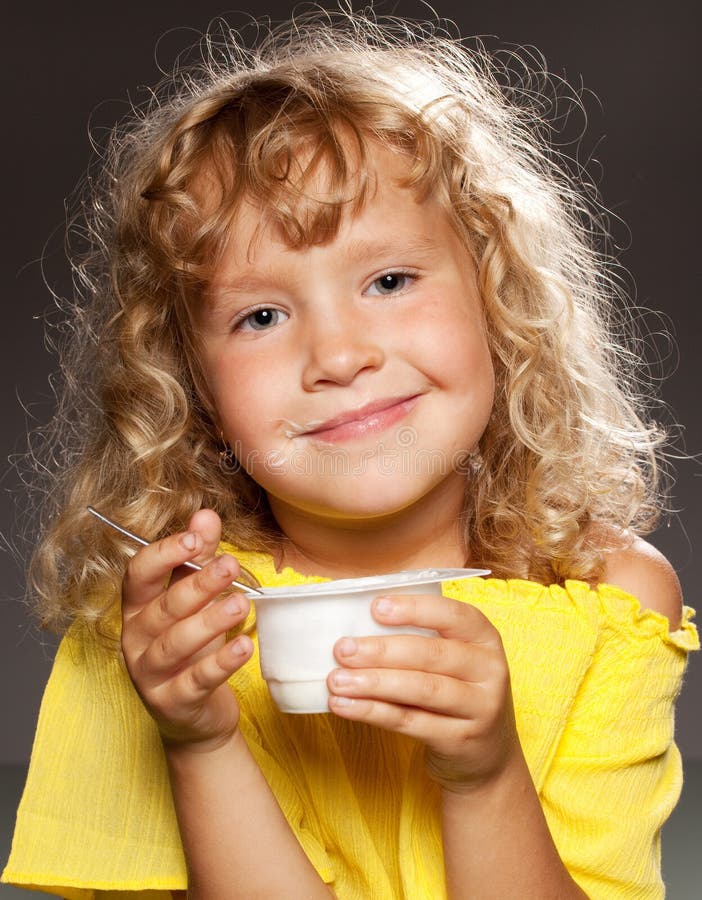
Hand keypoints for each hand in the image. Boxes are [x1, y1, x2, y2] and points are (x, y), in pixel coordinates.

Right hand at [120, 508, 252, 750]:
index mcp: (137, 607)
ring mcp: (150, 673)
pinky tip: (245, 647)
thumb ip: (199, 556)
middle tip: (230, 566)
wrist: (195, 712)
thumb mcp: (194, 596)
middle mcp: (136, 639)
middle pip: (163, 608)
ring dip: (210, 621)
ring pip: (176, 643)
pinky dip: (221, 663)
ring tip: (241, 604)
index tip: (194, 540)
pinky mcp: (173, 702)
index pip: (139, 575)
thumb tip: (205, 515)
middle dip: (197, 585)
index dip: (164, 555)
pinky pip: (196, 680)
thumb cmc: (193, 644)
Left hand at [327, 593, 519, 790]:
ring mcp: (479, 708)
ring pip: (421, 689)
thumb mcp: (455, 659)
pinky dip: (373, 712)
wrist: (487, 757)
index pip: (453, 615)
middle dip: (382, 650)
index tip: (375, 607)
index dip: (414, 609)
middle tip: (343, 649)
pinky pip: (410, 722)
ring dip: (374, 683)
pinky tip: (344, 706)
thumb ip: (421, 637)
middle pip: (432, 655)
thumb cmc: (457, 690)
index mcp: (485, 638)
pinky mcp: (460, 741)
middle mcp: (490, 670)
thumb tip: (357, 619)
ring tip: (337, 680)